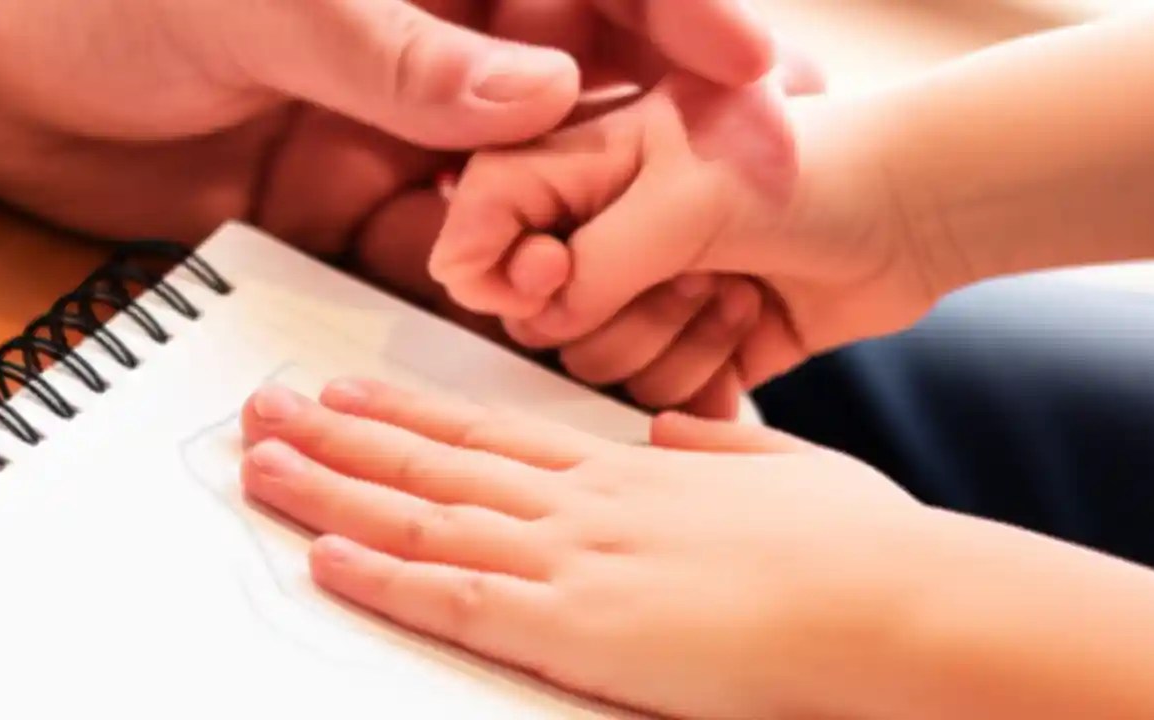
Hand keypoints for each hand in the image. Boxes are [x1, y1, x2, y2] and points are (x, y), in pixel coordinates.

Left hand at [0, 0, 770, 245]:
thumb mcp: (262, 2)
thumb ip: (399, 55)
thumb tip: (533, 94)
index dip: (681, 23)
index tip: (760, 70)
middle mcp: (426, 53)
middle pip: (571, 104)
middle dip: (649, 155)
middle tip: (733, 205)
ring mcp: (387, 136)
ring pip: (510, 195)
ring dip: (564, 241)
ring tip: (640, 295)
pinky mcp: (339, 206)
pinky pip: (429, 256)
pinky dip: (473, 291)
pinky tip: (523, 326)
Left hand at [239, 379, 927, 718]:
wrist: (889, 599)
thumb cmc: (851, 544)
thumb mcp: (777, 469)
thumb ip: (710, 448)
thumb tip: (670, 433)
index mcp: (624, 470)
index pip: (490, 430)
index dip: (410, 412)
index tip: (351, 392)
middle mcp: (582, 503)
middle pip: (436, 463)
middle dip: (343, 437)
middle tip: (267, 410)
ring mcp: (575, 559)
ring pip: (428, 518)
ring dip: (338, 493)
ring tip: (264, 466)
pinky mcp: (582, 626)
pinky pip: (461, 599)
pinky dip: (388, 579)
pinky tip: (328, 559)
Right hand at [479, 43, 825, 416]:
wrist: (917, 212)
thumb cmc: (813, 171)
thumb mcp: (686, 197)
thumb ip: (593, 262)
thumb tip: (535, 319)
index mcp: (585, 161)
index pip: (480, 220)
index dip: (496, 266)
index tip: (555, 275)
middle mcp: (604, 228)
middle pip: (538, 316)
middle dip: (616, 309)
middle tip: (690, 266)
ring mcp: (646, 290)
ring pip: (595, 365)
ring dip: (674, 339)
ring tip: (736, 288)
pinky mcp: (689, 346)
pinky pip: (655, 394)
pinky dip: (707, 372)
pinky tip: (754, 321)